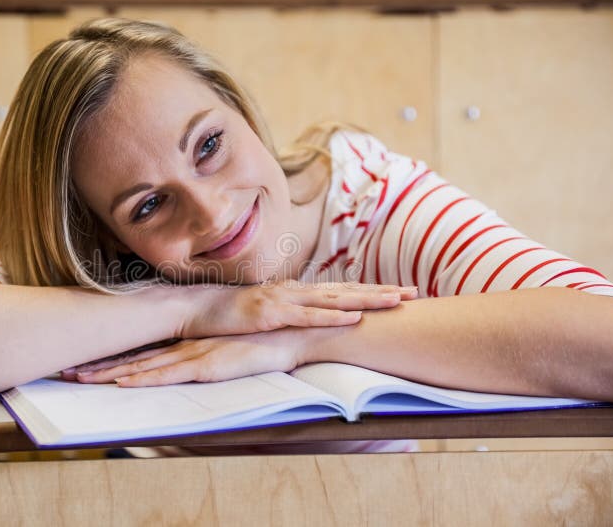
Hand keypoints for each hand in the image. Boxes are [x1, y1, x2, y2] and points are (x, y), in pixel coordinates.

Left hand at [65, 328, 319, 386]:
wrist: (285, 334)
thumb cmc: (256, 341)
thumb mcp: (222, 347)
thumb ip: (202, 352)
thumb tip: (183, 361)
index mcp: (182, 341)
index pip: (139, 349)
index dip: (109, 355)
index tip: (82, 359)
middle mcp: (180, 346)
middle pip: (131, 357)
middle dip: (96, 364)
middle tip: (64, 370)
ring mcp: (191, 355)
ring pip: (141, 367)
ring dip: (108, 373)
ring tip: (78, 378)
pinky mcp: (205, 366)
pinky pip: (168, 375)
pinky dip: (143, 380)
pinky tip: (123, 383)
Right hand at [179, 281, 417, 338]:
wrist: (199, 308)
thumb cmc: (234, 314)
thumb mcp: (270, 314)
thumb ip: (292, 315)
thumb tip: (313, 322)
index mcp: (298, 292)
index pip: (342, 290)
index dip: (372, 290)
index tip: (401, 292)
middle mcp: (296, 291)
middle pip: (346, 290)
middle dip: (381, 291)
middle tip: (414, 293)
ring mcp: (285, 299)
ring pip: (333, 300)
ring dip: (366, 300)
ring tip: (395, 302)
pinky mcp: (272, 312)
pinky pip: (307, 316)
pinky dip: (332, 317)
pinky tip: (353, 317)